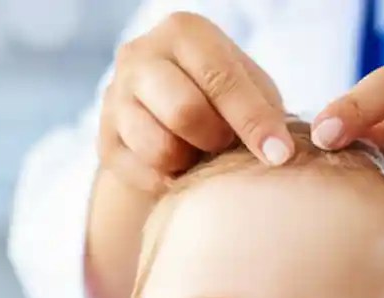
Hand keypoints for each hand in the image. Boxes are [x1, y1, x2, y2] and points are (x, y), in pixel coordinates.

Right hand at [99, 12, 293, 193]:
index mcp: (182, 32)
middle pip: (183, 112)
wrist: (163, 114)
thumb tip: (278, 152)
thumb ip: (263, 110)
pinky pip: (143, 174)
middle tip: (225, 145)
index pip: (220, 78)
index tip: (279, 154)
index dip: (253, 120)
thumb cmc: (220, 96)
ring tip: (199, 153)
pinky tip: (179, 168)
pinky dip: (170, 180)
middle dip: (215, 139)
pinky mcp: (105, 140)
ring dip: (190, 162)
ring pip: (159, 149)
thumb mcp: (249, 86)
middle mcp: (139, 56)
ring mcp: (115, 98)